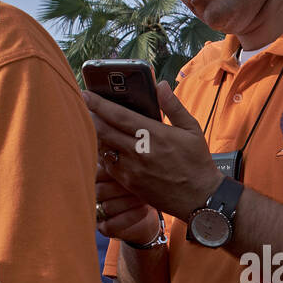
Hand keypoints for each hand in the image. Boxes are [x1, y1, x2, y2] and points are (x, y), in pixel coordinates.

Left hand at [83, 82, 221, 221]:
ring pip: (103, 148)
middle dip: (91, 117)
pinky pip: (108, 166)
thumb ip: (173, 106)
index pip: (119, 115)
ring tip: (92, 125)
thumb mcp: (192, 129)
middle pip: (104, 130)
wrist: (199, 197)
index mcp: (155, 134)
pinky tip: (105, 146)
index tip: (86, 94)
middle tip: (83, 107)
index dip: (99, 104)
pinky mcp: (130, 184)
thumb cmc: (197, 162)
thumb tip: (160, 85)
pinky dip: (104, 154)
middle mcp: (140, 152)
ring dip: (96, 136)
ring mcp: (133, 169)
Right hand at [95, 162, 159, 244]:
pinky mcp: (104, 228)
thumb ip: (122, 158)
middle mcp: (89, 196)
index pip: (97, 174)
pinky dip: (130, 217)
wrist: (145, 210)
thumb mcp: (130, 167)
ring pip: (108, 208)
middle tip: (143, 182)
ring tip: (146, 195)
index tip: (133, 167)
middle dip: (123, 187)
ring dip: (129, 201)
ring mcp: (95, 213)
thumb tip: (121, 145)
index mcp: (92, 177)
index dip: (114, 172)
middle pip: (101, 191)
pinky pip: (112, 225)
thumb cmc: (138, 182)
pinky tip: (144, 209)